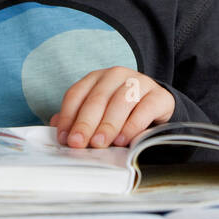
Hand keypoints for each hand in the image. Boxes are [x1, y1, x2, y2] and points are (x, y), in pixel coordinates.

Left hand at [50, 67, 175, 147]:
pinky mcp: (159, 95)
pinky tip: (124, 140)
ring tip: (100, 143)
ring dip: (108, 124)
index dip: (68, 116)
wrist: (157, 107)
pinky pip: (145, 109)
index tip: (64, 138)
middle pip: (97, 98)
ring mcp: (139, 82)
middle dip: (86, 123)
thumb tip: (59, 131)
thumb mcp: (98, 115)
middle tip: (79, 143)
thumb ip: (78, 121)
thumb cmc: (122, 113)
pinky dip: (133, 125)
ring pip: (121, 101)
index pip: (76, 94)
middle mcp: (116, 75)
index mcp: (96, 78)